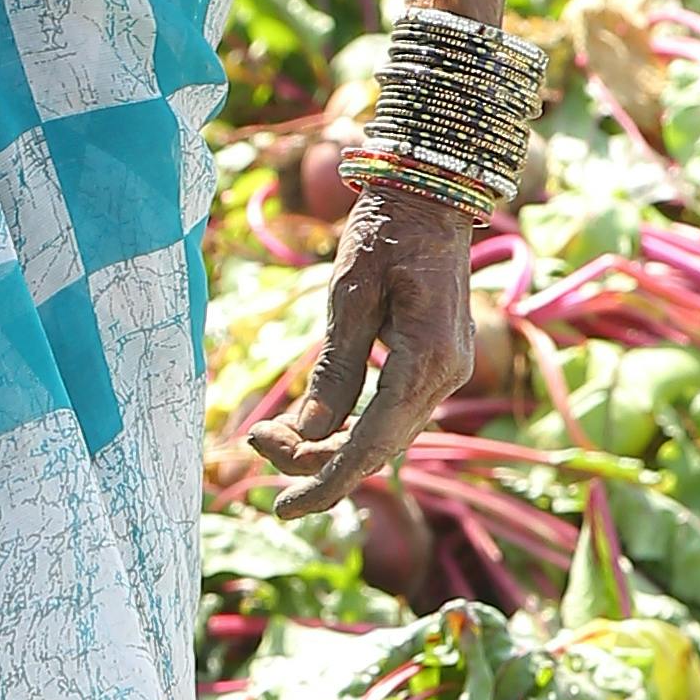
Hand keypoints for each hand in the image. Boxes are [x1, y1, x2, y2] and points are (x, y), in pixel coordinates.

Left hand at [251, 177, 482, 522]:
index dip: (324, 482)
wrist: (431, 191)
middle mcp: (444, 376)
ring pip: (382, 436)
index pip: (370, 444)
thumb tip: (308, 436)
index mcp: (426, 361)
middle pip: (375, 448)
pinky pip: (390, 414)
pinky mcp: (434, 365)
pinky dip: (348, 426)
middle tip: (254, 441)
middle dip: (312, 459)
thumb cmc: (386, 231)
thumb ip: (334, 370)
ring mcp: (444, 373)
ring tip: (269, 433)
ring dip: (327, 445)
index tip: (282, 508)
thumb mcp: (350, 295)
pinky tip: (310, 424)